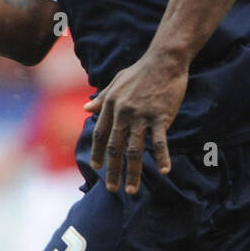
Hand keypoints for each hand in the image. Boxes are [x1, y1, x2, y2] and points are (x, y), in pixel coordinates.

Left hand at [86, 51, 188, 194]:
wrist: (163, 60)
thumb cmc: (140, 71)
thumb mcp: (116, 82)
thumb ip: (102, 98)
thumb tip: (86, 108)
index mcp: (110, 106)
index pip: (100, 134)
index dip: (97, 152)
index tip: (96, 168)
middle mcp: (122, 113)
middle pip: (114, 148)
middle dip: (112, 170)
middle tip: (112, 189)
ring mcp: (141, 116)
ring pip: (134, 150)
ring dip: (132, 173)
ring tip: (131, 190)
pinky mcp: (160, 117)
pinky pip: (159, 141)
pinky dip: (162, 157)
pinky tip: (164, 171)